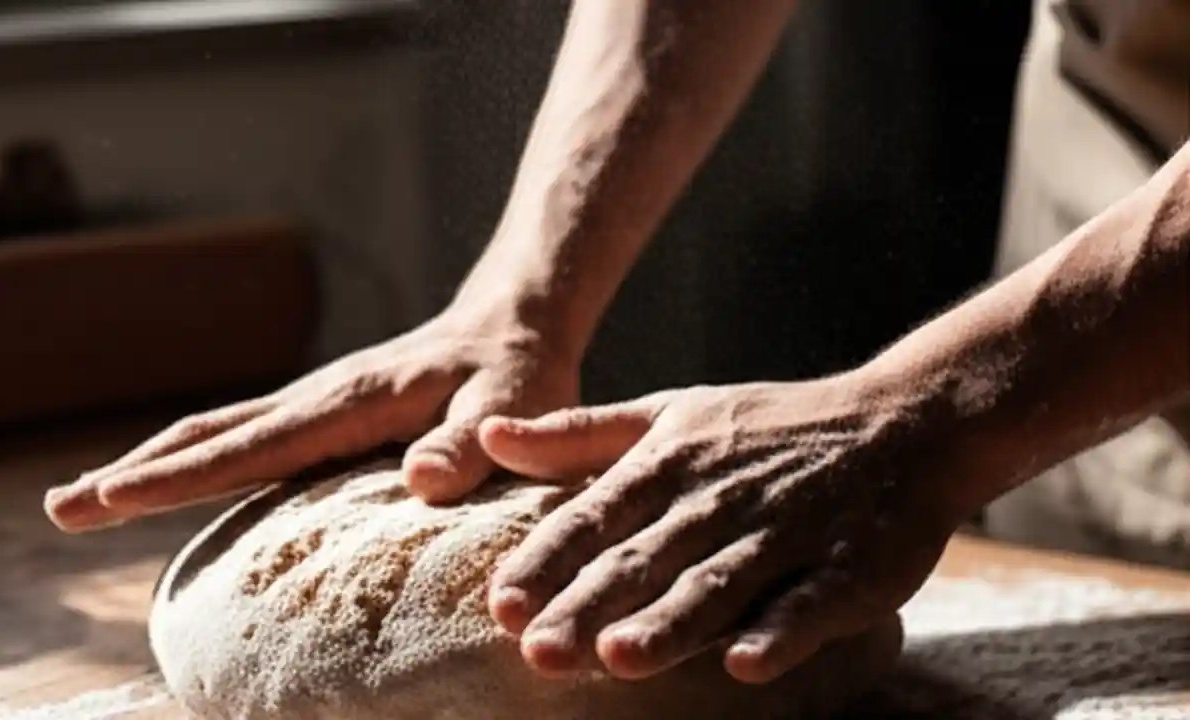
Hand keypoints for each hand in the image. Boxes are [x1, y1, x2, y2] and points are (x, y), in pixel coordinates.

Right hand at [44, 304, 578, 531]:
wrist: (512, 321)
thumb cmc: (516, 372)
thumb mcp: (511, 409)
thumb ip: (471, 444)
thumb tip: (421, 482)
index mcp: (351, 402)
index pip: (253, 444)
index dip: (181, 476)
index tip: (110, 499)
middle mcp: (318, 398)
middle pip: (209, 435)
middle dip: (132, 473)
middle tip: (59, 511)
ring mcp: (315, 402)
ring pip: (216, 431)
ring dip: (149, 464)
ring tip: (83, 499)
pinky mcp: (324, 412)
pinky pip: (244, 436)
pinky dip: (195, 459)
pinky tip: (172, 482)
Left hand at [479, 373, 964, 683]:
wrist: (902, 421)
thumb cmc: (770, 426)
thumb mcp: (670, 412)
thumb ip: (579, 434)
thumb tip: (488, 436)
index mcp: (670, 463)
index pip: (595, 517)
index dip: (548, 561)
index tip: (501, 603)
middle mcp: (719, 500)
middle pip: (645, 561)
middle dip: (589, 605)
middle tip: (537, 651)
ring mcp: (786, 534)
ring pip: (717, 585)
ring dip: (670, 624)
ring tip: (619, 659)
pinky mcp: (848, 568)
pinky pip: (809, 604)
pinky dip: (779, 634)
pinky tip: (745, 667)